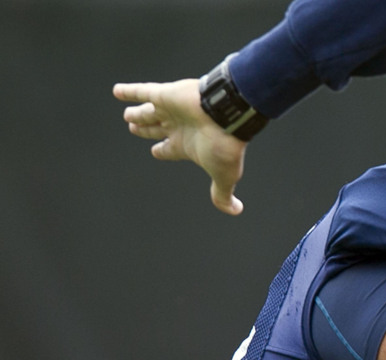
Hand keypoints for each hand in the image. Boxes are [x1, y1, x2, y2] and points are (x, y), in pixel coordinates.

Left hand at [114, 79, 247, 214]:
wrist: (225, 116)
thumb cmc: (224, 146)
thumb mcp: (223, 176)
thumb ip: (222, 194)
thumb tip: (236, 211)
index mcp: (187, 145)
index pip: (168, 149)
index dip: (160, 151)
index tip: (155, 151)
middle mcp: (178, 126)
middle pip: (156, 129)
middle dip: (145, 130)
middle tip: (133, 129)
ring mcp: (170, 110)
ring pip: (147, 113)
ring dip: (137, 114)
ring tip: (127, 116)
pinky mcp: (165, 94)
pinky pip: (142, 91)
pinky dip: (129, 92)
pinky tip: (117, 92)